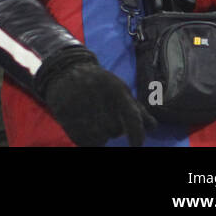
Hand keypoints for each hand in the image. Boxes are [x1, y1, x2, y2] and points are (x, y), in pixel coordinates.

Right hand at [39, 53, 153, 146]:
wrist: (63, 71)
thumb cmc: (96, 82)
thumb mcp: (118, 88)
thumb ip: (135, 108)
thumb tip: (153, 126)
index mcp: (116, 92)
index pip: (133, 119)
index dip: (137, 135)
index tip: (137, 145)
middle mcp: (102, 104)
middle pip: (116, 130)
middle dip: (112, 125)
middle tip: (100, 111)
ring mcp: (85, 115)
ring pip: (101, 136)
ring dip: (99, 131)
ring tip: (89, 114)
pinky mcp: (72, 124)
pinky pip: (87, 141)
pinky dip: (86, 136)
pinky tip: (81, 121)